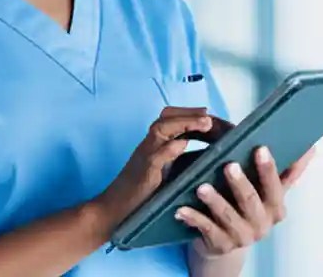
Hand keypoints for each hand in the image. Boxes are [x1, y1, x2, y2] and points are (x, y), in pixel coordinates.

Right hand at [90, 107, 232, 240]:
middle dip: (188, 113)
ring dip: (184, 123)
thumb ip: (175, 158)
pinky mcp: (144, 173)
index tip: (206, 114)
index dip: (188, 113)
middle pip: (165, 118)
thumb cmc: (140, 193)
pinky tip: (183, 144)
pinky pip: (155, 156)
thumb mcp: (161, 171)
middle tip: (208, 115)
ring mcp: (144, 157)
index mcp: (153, 145)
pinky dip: (170, 148)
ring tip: (205, 123)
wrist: (115, 209)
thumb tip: (203, 151)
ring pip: (161, 130)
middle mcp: (148, 146)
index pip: (169, 119)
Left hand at [178, 145, 316, 258]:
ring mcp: (242, 237)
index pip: (276, 187)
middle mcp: (262, 224)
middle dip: (241, 184)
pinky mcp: (221, 245)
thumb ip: (286, 171)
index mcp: (275, 207)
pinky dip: (194, 219)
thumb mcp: (265, 190)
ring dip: (215, 201)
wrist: (223, 242)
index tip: (261, 148)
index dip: (269, 170)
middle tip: (229, 166)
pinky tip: (181, 209)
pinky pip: (206, 230)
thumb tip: (311, 148)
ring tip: (201, 186)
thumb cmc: (245, 206)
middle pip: (252, 202)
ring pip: (228, 216)